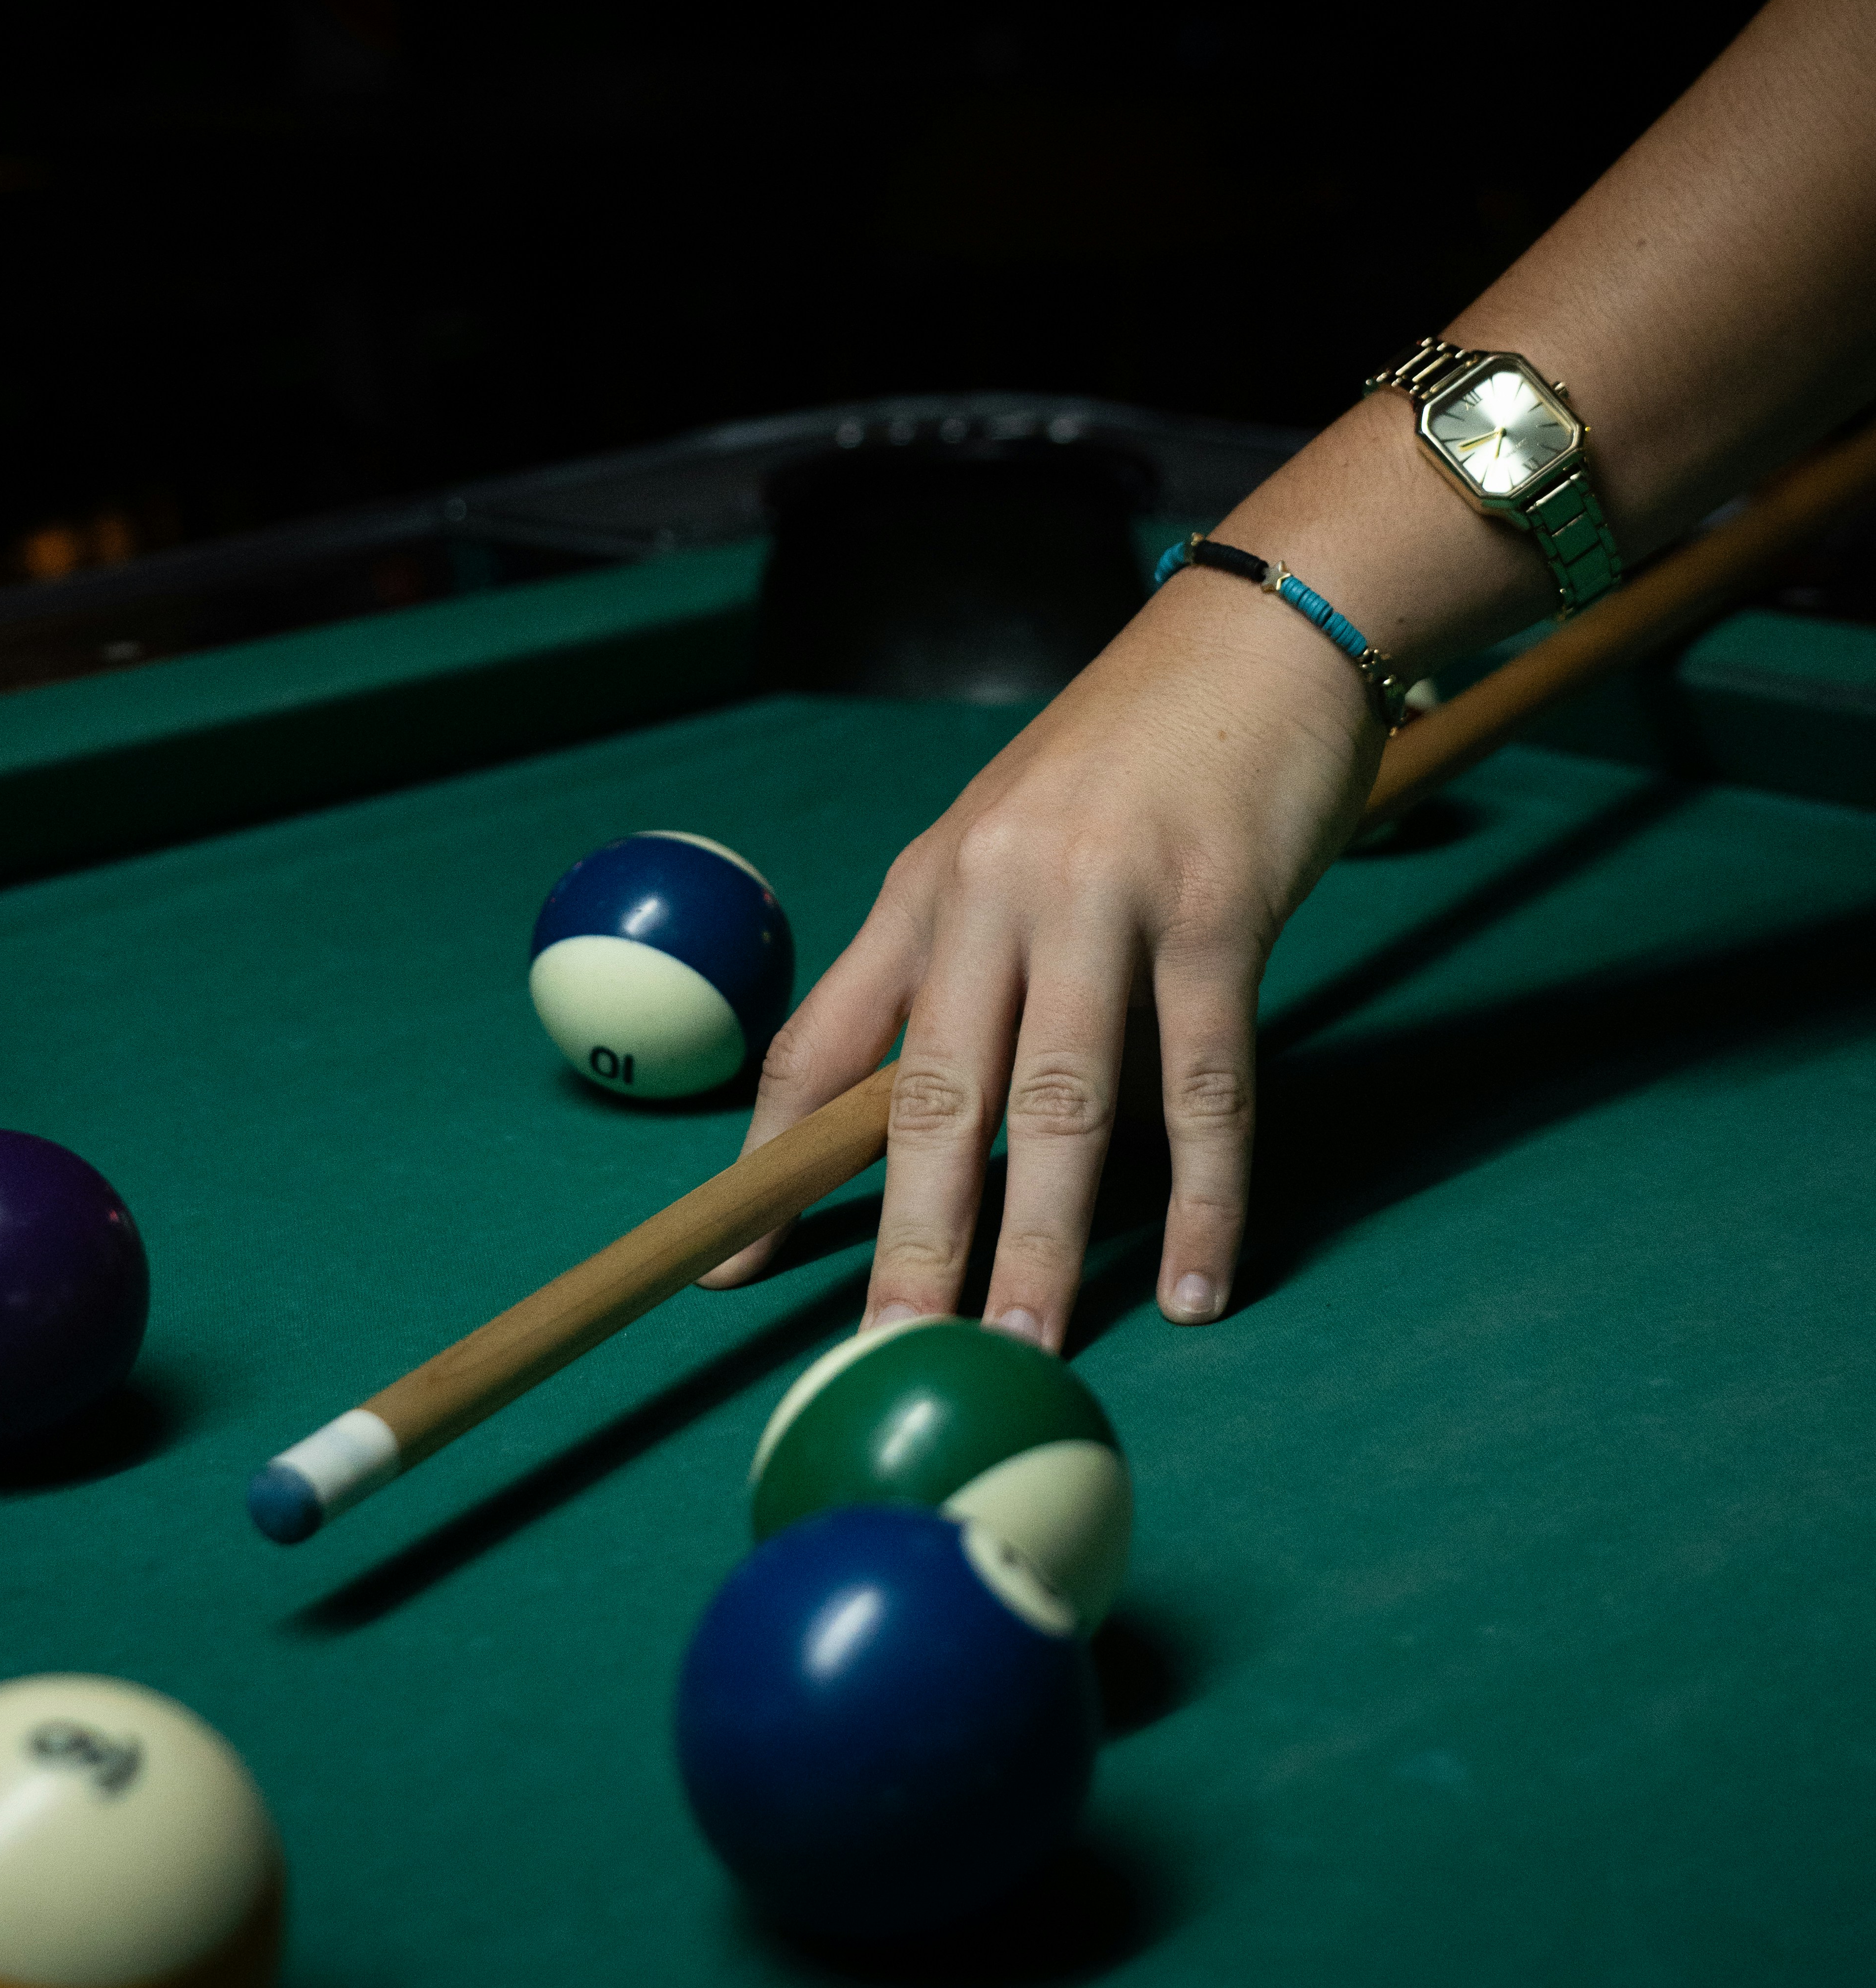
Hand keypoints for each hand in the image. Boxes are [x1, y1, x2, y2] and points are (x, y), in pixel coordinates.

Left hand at [700, 567, 1385, 1348]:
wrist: (1258, 632)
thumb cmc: (1131, 756)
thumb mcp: (1006, 842)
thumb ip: (959, 962)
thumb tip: (919, 1110)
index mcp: (926, 882)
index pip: (820, 1042)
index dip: (770, 1161)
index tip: (729, 1266)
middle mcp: (996, 894)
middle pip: (934, 1098)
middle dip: (908, 1241)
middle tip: (885, 1355)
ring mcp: (1108, 903)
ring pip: (1064, 1108)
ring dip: (1042, 1244)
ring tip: (1023, 1350)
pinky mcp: (1219, 914)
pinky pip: (1206, 1085)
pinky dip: (1204, 1198)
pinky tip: (1194, 1284)